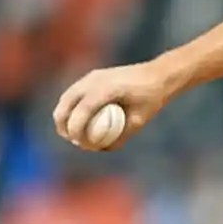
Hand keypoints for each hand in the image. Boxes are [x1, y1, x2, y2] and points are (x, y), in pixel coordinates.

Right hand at [52, 58, 177, 150]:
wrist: (159, 75)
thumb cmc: (152, 98)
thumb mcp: (139, 120)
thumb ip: (121, 136)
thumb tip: (101, 149)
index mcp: (108, 88)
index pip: (83, 109)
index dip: (76, 128)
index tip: (79, 143)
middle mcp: (96, 79)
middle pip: (67, 103)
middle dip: (64, 124)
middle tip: (73, 140)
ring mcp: (92, 76)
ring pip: (66, 98)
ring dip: (64, 116)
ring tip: (72, 134)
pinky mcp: (92, 76)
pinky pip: (74, 93)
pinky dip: (70, 108)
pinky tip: (77, 121)